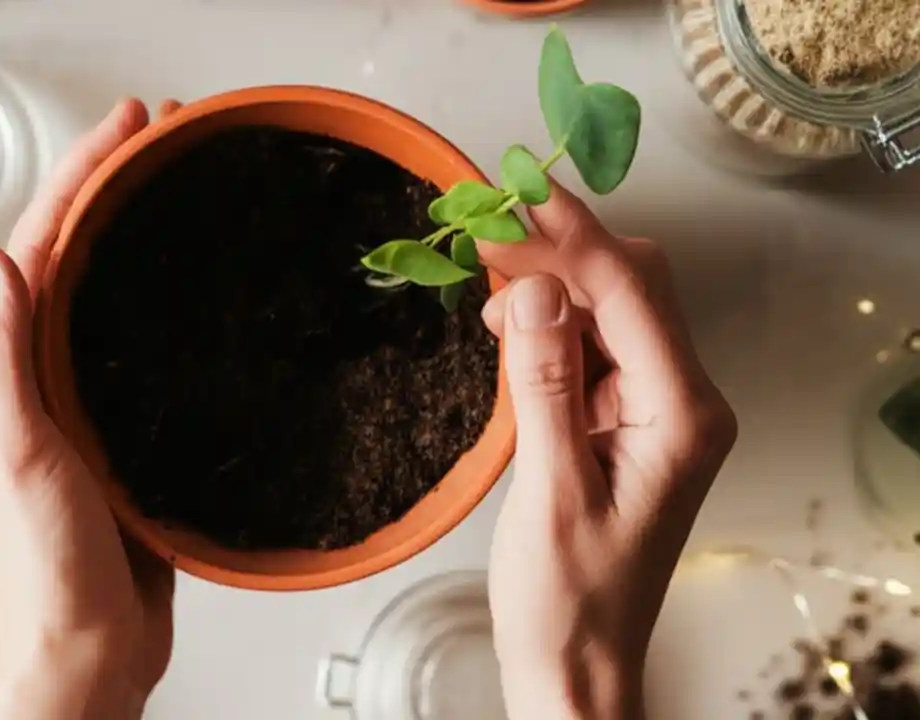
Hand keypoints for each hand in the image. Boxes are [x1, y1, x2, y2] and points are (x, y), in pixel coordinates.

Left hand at [0, 99, 178, 719]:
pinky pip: (137, 354)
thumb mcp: (12, 450)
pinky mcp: (123, 438)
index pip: (41, 251)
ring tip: (172, 191)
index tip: (126, 131)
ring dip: (134, 239)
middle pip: (73, 261)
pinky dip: (158, 309)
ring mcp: (81, 407)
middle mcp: (39, 381)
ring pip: (106, 301)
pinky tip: (190, 299)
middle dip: (107, 190)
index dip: (80, 181)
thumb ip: (0, 359)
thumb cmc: (47, 568)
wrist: (90, 647)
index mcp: (8, 374)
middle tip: (156, 138)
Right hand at [481, 183, 735, 719]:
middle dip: (561, 252)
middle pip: (632, 288)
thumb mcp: (550, 489)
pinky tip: (506, 323)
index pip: (632, 295)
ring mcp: (656, 410)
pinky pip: (592, 348)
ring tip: (484, 276)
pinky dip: (549, 325)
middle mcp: (682, 402)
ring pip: (610, 311)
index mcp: (682, 415)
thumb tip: (532, 291)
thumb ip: (546, 383)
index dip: (573, 238)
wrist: (577, 661)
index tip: (519, 193)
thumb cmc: (568, 597)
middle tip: (486, 227)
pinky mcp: (625, 421)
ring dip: (551, 285)